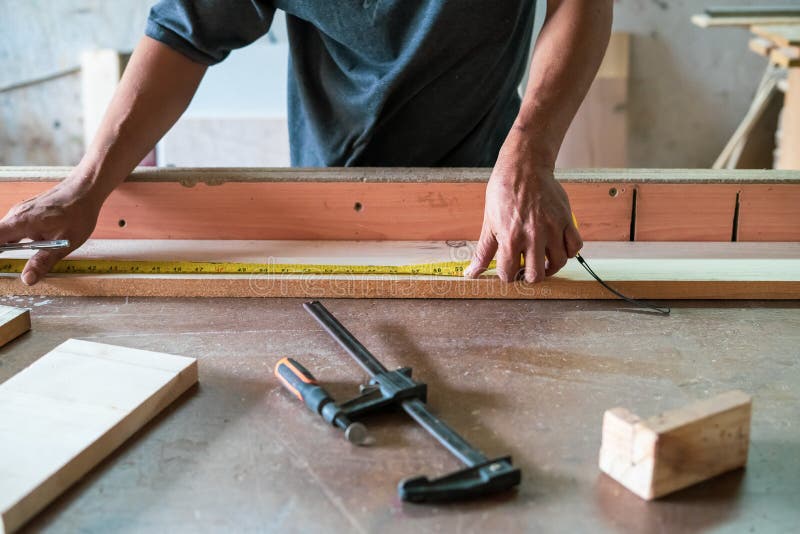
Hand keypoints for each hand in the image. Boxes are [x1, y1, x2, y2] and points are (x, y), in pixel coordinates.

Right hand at [0, 175, 101, 284]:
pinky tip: (33, 245)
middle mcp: (15, 215)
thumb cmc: (77, 214)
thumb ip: (43, 261)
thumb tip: (27, 279)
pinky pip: (14, 228)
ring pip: (5, 234)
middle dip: (2, 253)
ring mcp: (20, 212)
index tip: (3, 266)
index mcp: (20, 222)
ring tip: (29, 255)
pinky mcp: (26, 213)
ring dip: (8, 247)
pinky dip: (16, 240)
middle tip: (9, 268)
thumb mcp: (64, 243)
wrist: (85, 190)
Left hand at [464, 133, 582, 282]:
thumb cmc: (503, 193)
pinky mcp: (566, 219)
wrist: (524, 167)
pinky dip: (568, 251)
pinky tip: (557, 246)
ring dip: (550, 266)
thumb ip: (483, 251)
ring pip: (558, 263)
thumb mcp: (489, 222)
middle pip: (536, 275)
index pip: (509, 273)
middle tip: (526, 268)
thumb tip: (471, 273)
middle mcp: (533, 235)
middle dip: (529, 276)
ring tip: (542, 260)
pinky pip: (575, 246)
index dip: (507, 276)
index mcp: (510, 237)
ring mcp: (552, 227)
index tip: (509, 270)